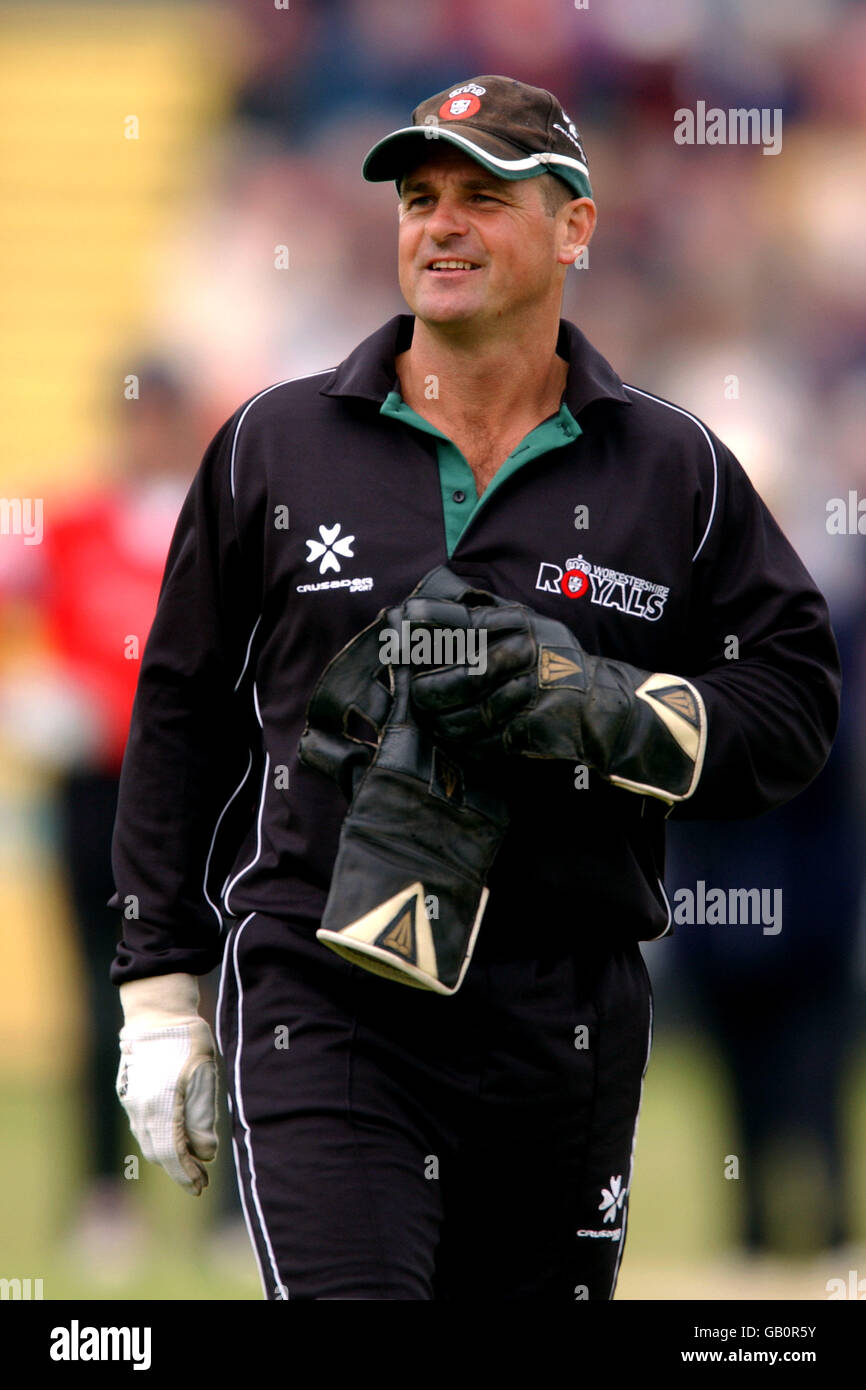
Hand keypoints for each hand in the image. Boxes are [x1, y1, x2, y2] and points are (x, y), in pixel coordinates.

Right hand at [116, 973, 217, 1194]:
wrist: (157, 1013)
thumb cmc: (187, 1042)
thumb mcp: (204, 1076)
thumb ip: (203, 1117)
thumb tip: (206, 1153)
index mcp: (160, 1108)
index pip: (172, 1154)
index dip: (187, 1173)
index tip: (201, 1186)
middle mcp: (140, 1110)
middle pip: (158, 1152)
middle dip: (178, 1170)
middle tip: (199, 1181)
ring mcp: (132, 1101)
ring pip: (148, 1140)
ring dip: (167, 1156)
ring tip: (189, 1165)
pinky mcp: (130, 1092)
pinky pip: (143, 1127)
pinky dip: (157, 1140)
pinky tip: (172, 1139)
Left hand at [403, 595, 706, 803]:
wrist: (604, 704)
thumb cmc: (557, 662)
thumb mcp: (528, 625)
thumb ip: (484, 616)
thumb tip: (419, 611)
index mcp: (517, 624)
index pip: (458, 624)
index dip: (422, 630)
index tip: (396, 634)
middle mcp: (522, 653)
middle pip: (457, 672)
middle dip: (426, 688)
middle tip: (413, 695)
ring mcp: (528, 692)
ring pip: (466, 711)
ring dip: (441, 721)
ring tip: (431, 721)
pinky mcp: (531, 727)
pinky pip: (485, 740)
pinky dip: (465, 744)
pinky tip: (456, 741)